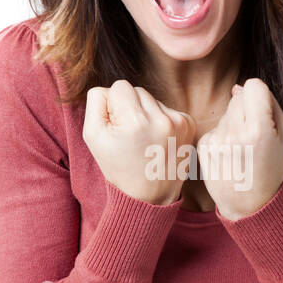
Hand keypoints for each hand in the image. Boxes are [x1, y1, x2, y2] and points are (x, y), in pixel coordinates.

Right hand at [83, 81, 196, 204]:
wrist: (149, 196)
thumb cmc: (118, 166)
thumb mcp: (93, 136)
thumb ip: (96, 101)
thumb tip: (110, 88)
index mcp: (135, 121)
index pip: (119, 86)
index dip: (112, 105)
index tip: (117, 127)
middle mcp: (161, 119)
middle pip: (137, 89)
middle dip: (130, 108)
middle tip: (130, 136)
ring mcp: (179, 121)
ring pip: (152, 98)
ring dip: (145, 113)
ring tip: (144, 140)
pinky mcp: (189, 124)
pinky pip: (167, 108)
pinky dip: (160, 120)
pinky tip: (157, 140)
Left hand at [196, 79, 282, 219]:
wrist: (249, 204)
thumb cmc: (272, 168)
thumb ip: (270, 104)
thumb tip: (238, 88)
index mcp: (259, 130)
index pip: (253, 86)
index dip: (259, 95)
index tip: (263, 111)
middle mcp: (235, 134)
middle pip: (238, 98)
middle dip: (247, 110)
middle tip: (254, 135)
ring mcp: (216, 141)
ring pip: (226, 113)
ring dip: (234, 124)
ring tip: (242, 149)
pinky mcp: (203, 147)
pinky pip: (215, 127)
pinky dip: (222, 136)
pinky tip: (230, 155)